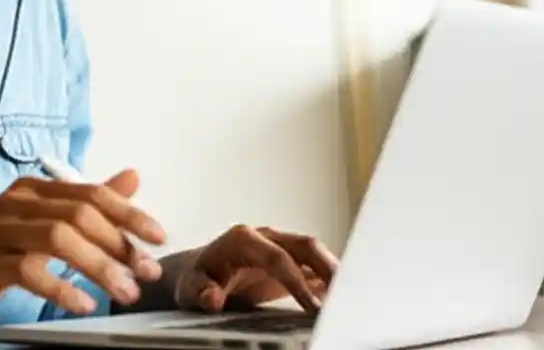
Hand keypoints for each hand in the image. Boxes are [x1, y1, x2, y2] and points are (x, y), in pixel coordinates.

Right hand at [0, 169, 166, 322]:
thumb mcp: (44, 222)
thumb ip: (87, 201)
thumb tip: (132, 177)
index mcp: (34, 188)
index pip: (92, 193)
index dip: (129, 214)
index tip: (156, 237)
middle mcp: (17, 201)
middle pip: (80, 214)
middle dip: (119, 244)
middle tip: (145, 271)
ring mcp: (0, 229)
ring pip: (60, 238)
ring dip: (99, 267)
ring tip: (123, 291)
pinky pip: (31, 271)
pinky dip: (62, 288)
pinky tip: (82, 303)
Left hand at [170, 224, 337, 313]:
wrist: (197, 273)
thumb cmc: (195, 278)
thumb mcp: (191, 288)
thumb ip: (202, 292)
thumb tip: (211, 297)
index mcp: (243, 239)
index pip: (278, 257)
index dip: (297, 281)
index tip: (312, 306)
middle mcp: (265, 237)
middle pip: (305, 245)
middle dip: (328, 267)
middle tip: (346, 295)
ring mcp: (279, 246)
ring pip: (315, 252)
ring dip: (334, 271)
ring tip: (352, 296)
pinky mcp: (289, 260)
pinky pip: (314, 265)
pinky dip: (329, 279)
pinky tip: (342, 296)